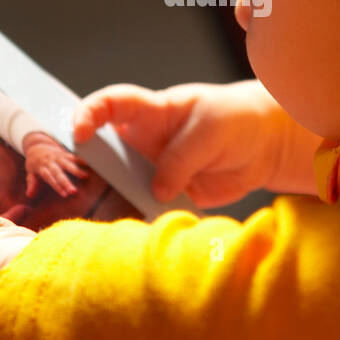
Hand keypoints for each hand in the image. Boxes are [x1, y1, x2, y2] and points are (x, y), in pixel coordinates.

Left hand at [20, 132, 88, 198]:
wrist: (37, 145)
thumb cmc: (34, 163)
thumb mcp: (30, 173)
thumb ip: (32, 184)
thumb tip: (29, 195)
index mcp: (41, 168)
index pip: (49, 178)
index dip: (57, 186)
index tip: (64, 195)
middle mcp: (50, 162)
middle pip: (59, 173)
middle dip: (66, 183)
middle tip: (74, 192)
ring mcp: (58, 157)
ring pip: (67, 164)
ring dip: (76, 170)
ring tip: (85, 177)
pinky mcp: (64, 153)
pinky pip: (73, 156)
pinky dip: (81, 160)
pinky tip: (89, 164)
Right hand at [73, 80, 320, 206]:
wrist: (266, 147)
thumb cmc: (236, 120)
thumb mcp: (211, 130)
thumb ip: (182, 157)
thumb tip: (158, 190)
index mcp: (150, 112)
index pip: (110, 104)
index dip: (88, 114)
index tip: (80, 132)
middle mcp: (143, 142)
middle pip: (103, 152)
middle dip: (85, 167)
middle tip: (74, 184)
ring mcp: (153, 171)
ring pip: (120, 187)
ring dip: (113, 201)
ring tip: (105, 217)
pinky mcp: (167, 197)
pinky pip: (146, 210)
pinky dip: (141, 221)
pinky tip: (137, 235)